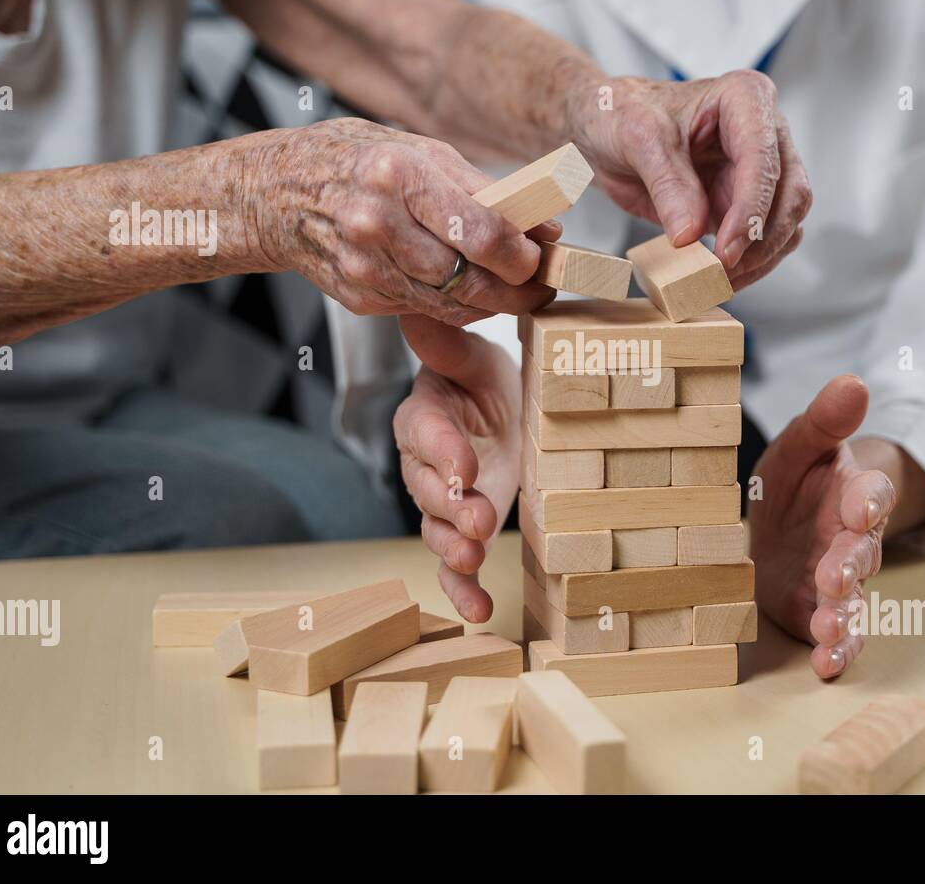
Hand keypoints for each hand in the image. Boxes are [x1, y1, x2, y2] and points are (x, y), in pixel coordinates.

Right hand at [246, 118, 555, 325]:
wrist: (275, 194)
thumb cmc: (355, 162)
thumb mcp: (419, 151)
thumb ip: (484, 190)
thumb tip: (544, 225)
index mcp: (397, 175)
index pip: (482, 232)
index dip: (523, 254)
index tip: (543, 256)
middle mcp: (378, 224)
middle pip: (471, 278)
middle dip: (519, 289)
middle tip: (542, 285)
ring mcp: (366, 267)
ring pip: (453, 304)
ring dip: (493, 302)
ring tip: (514, 288)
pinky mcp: (362, 297)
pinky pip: (428, 311)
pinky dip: (458, 305)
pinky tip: (470, 289)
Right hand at [392, 314, 522, 621]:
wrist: (505, 411)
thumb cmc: (485, 381)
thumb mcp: (474, 358)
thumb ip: (448, 349)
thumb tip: (419, 313)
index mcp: (424, 417)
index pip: (425, 433)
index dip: (442, 451)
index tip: (464, 467)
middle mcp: (426, 465)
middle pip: (426, 489)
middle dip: (450, 507)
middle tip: (477, 519)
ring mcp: (444, 504)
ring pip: (436, 530)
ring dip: (453, 550)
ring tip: (474, 561)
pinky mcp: (463, 531)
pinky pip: (453, 566)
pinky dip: (463, 591)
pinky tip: (481, 612)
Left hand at [566, 71, 811, 289]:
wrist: (606, 131)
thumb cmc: (622, 115)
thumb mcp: (638, 140)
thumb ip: (668, 185)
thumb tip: (691, 235)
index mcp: (744, 99)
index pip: (764, 158)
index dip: (751, 208)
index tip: (727, 250)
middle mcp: (764, 132)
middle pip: (790, 194)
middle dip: (762, 240)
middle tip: (723, 272)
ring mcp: (758, 171)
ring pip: (786, 222)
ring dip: (760, 258)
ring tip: (718, 280)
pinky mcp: (744, 203)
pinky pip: (765, 240)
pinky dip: (750, 264)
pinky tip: (719, 278)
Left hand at [749, 375, 895, 679]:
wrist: (784, 525)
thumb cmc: (797, 481)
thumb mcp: (801, 445)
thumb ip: (825, 420)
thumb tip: (853, 381)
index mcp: (852, 494)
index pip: (869, 493)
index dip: (868, 500)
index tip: (860, 507)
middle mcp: (853, 540)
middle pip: (861, 553)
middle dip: (849, 566)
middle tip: (835, 578)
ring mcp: (840, 581)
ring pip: (852, 599)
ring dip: (843, 616)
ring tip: (828, 629)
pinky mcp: (822, 612)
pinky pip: (839, 634)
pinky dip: (837, 652)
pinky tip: (826, 665)